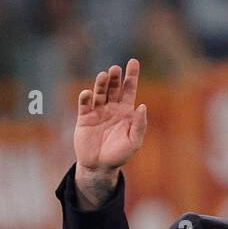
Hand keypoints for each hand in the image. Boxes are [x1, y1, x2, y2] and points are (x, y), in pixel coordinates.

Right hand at [74, 59, 146, 195]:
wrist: (99, 167)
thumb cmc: (119, 155)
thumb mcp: (134, 142)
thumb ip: (139, 126)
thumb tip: (142, 106)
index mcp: (125, 112)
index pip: (129, 90)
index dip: (131, 76)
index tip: (133, 61)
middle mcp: (111, 108)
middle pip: (113, 87)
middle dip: (115, 77)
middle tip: (115, 70)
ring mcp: (97, 111)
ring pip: (99, 92)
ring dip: (101, 83)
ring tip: (104, 76)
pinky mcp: (84, 117)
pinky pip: (84, 104)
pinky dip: (85, 97)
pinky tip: (88, 93)